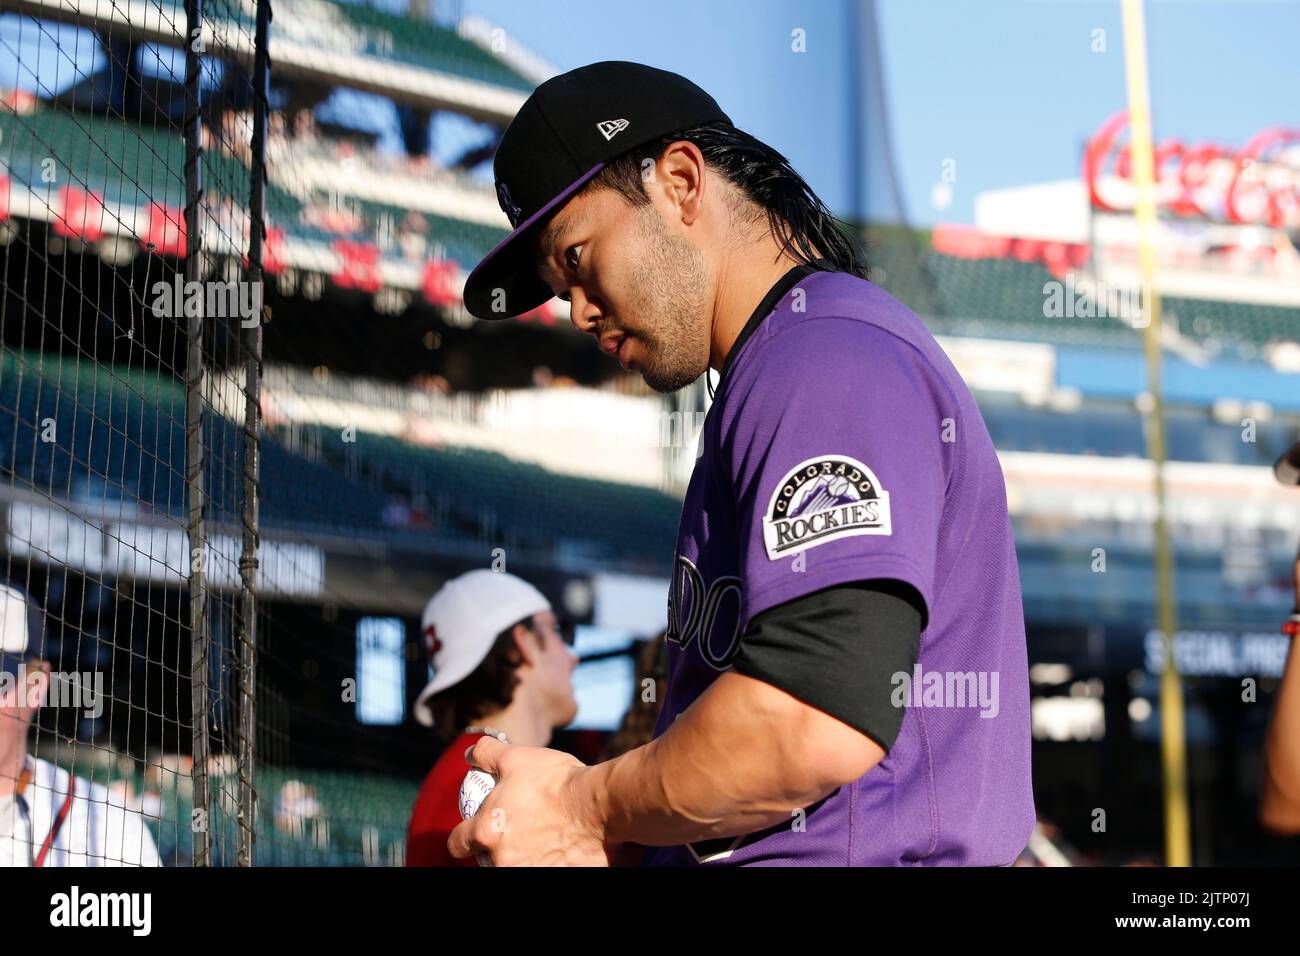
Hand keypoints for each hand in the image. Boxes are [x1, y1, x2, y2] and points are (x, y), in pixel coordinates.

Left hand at [446, 736, 617, 865]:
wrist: (599, 808)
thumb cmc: (556, 781)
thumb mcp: (517, 758)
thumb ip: (488, 754)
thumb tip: (470, 754)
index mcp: (487, 831)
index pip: (457, 843)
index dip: (463, 838)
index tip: (474, 833)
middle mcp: (501, 859)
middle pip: (486, 861)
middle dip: (495, 851)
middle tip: (513, 836)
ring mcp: (527, 873)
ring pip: (512, 868)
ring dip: (521, 858)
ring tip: (539, 843)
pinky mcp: (552, 878)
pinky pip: (542, 870)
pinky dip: (546, 862)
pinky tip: (558, 851)